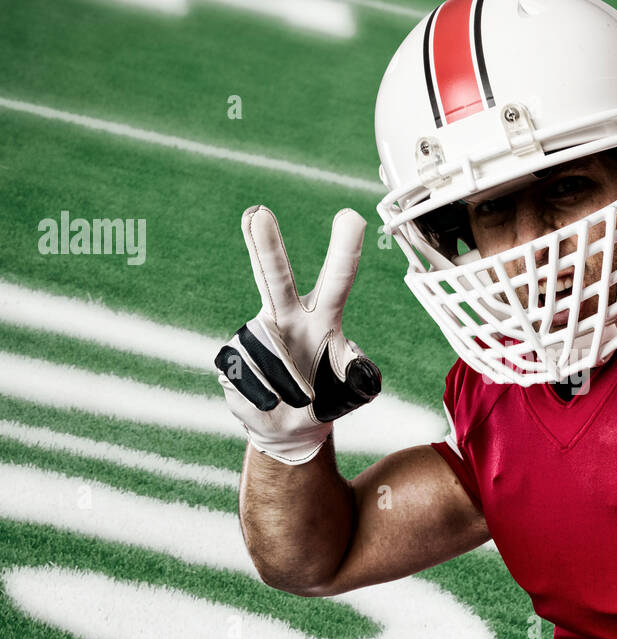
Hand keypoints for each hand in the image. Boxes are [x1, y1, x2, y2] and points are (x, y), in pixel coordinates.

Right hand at [215, 206, 380, 463]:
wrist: (290, 427)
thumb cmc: (326, 397)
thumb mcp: (353, 390)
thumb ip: (361, 377)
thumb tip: (363, 367)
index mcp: (322, 315)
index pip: (337, 280)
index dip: (345, 250)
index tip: (351, 216)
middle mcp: (286, 315)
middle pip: (276, 278)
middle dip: (266, 246)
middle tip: (258, 212)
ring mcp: (255, 333)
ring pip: (267, 356)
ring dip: (286, 386)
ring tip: (295, 397)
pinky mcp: (230, 356)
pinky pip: (248, 379)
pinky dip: (264, 398)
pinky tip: (270, 401)